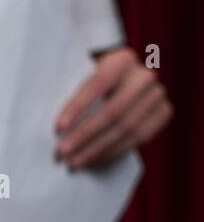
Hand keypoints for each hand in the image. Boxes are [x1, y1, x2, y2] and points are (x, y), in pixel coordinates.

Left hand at [55, 46, 171, 168]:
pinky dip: (113, 151)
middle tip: (62, 152)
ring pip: (127, 129)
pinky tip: (94, 160)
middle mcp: (144, 76)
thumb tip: (57, 126)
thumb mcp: (84, 73)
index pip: (96, 84)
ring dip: (97, 149)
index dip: (77, 107)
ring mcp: (158, 94)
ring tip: (75, 162)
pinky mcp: (164, 112)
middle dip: (85, 135)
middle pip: (113, 111)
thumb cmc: (93, 78)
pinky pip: (139, 138)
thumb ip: (73, 90)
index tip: (58, 128)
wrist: (125, 78)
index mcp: (121, 60)